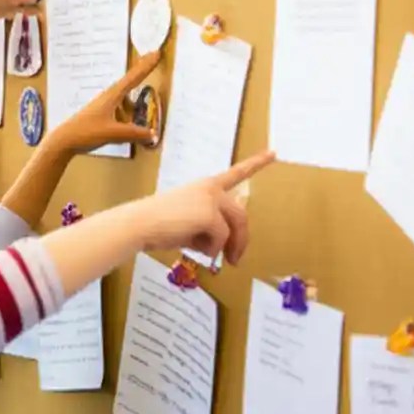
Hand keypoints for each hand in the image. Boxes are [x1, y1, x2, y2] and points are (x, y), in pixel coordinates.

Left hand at [47, 52, 161, 153]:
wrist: (64, 140)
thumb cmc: (86, 132)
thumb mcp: (113, 133)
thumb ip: (134, 133)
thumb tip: (153, 134)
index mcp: (112, 96)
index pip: (133, 78)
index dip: (146, 66)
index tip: (156, 53)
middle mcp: (108, 97)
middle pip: (129, 82)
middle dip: (142, 72)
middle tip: (154, 58)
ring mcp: (103, 105)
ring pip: (124, 98)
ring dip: (134, 99)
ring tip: (139, 113)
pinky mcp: (99, 114)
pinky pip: (118, 108)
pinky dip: (126, 112)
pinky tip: (128, 124)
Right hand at [139, 151, 275, 264]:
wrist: (140, 224)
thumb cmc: (158, 225)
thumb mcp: (188, 224)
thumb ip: (207, 228)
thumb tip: (222, 248)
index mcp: (205, 186)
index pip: (236, 173)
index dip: (256, 163)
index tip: (273, 153)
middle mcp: (211, 188)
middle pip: (241, 215)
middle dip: (242, 240)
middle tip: (235, 260)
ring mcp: (211, 199)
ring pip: (235, 226)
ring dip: (232, 246)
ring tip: (223, 261)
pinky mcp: (210, 214)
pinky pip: (221, 238)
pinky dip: (212, 249)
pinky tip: (198, 250)